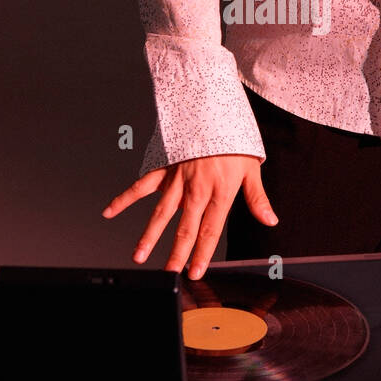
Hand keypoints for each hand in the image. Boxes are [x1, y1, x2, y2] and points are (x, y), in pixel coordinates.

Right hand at [101, 154, 277, 278]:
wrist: (213, 108)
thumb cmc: (234, 139)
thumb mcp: (252, 168)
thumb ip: (257, 198)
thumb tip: (270, 220)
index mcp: (220, 192)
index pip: (210, 230)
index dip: (201, 254)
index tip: (194, 273)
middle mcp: (197, 188)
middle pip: (185, 226)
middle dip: (176, 253)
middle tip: (169, 273)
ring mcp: (177, 178)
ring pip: (161, 212)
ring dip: (149, 235)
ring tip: (139, 256)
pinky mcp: (163, 167)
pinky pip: (142, 185)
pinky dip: (124, 199)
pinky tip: (110, 212)